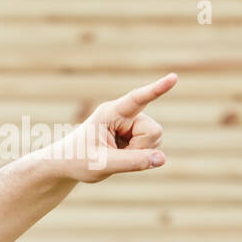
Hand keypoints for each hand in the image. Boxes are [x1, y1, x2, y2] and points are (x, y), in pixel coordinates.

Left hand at [48, 73, 175, 182]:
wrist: (67, 163)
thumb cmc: (78, 160)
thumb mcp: (102, 164)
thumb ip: (132, 162)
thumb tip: (162, 158)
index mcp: (110, 113)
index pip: (136, 99)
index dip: (156, 89)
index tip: (173, 77)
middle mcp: (125, 114)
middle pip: (153, 131)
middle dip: (141, 148)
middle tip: (114, 155)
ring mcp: (133, 122)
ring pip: (156, 139)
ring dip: (140, 152)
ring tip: (116, 153)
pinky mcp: (137, 132)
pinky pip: (153, 146)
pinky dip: (140, 155)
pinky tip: (121, 154)